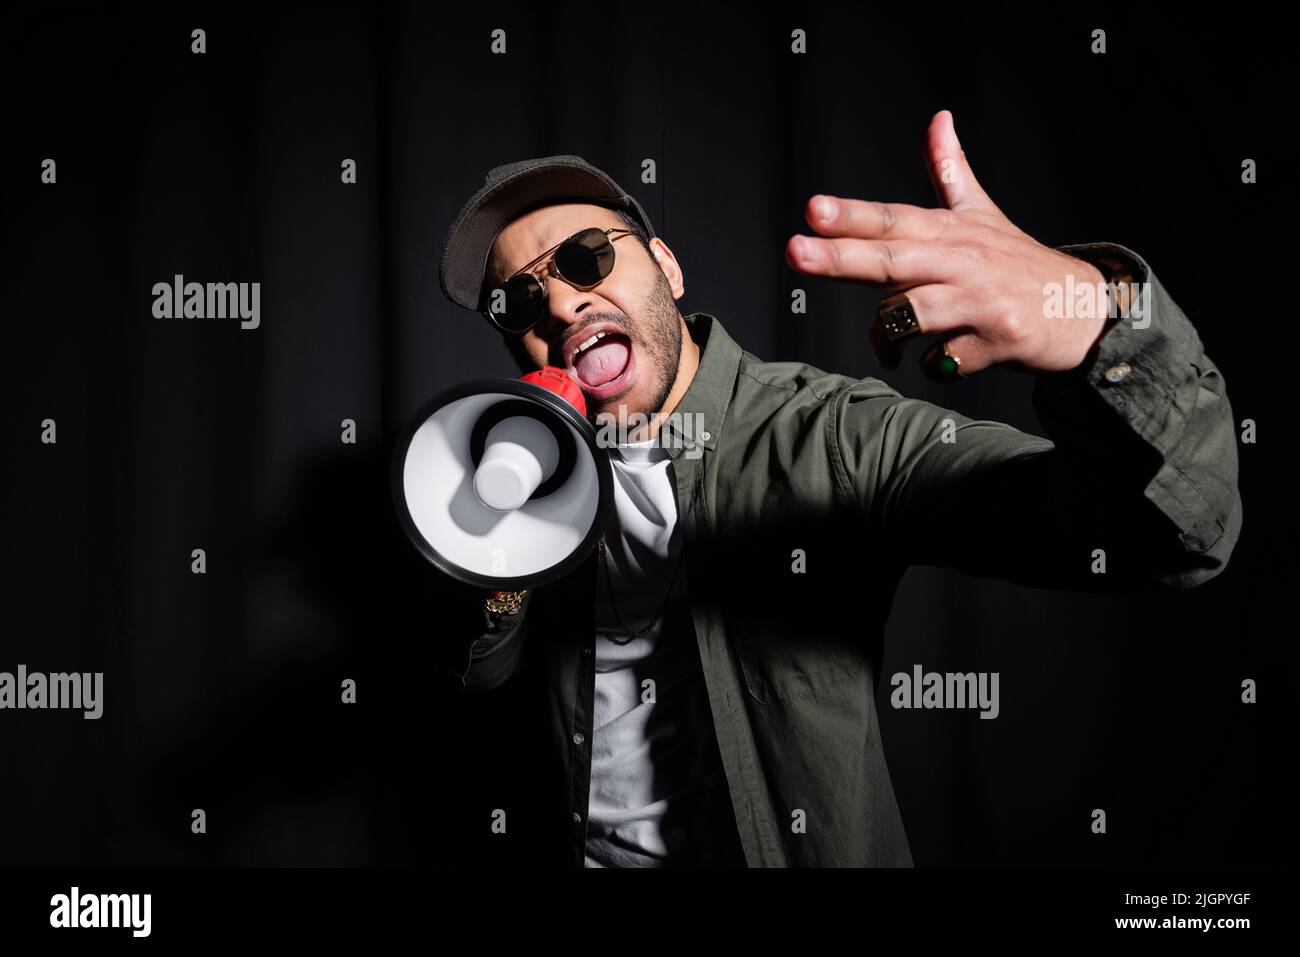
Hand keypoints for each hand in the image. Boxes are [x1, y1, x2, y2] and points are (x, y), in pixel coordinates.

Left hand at [785, 110, 1110, 377]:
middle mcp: (962, 261)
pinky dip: (937, 366)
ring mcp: (981, 301)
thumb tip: (937, 117)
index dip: (851, 215)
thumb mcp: (984, 213)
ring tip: (888, 346)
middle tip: (796, 252)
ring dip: (887, 337)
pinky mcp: (998, 340)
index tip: (813, 209)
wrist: (1082, 309)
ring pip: (912, 316)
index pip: (891, 220)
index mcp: (949, 231)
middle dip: (841, 259)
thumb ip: (950, 171)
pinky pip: (943, 361)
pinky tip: (950, 356)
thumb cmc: (1017, 263)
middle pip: (892, 261)